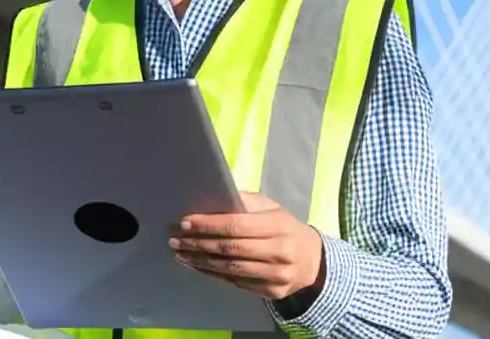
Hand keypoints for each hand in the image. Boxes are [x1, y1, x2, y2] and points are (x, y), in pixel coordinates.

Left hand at [170, 191, 324, 300]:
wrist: (313, 261)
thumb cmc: (286, 229)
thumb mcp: (272, 209)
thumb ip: (246, 202)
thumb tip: (214, 196)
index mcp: (278, 225)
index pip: (236, 225)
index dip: (208, 224)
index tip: (186, 222)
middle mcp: (279, 251)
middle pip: (230, 249)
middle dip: (199, 244)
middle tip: (176, 240)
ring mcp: (277, 275)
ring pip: (231, 269)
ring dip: (201, 262)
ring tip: (182, 255)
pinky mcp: (272, 292)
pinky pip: (236, 284)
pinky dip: (214, 275)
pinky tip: (199, 267)